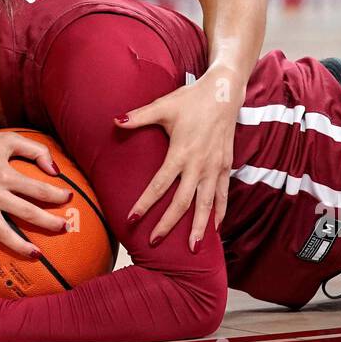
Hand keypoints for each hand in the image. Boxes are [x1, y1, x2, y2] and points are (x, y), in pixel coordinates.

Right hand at [0, 125, 70, 270]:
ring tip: (37, 254)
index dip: (56, 195)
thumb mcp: (7, 139)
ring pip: (2, 232)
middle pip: (26, 212)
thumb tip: (55, 169)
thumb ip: (35, 150)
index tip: (69, 198)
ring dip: (21, 246)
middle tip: (64, 228)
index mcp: (5, 173)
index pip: (38, 188)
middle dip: (48, 222)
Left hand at [120, 69, 239, 250]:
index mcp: (181, 153)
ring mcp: (215, 168)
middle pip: (182, 202)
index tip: (132, 220)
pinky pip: (223, 195)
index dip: (145, 204)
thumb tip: (114, 120)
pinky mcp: (226, 167)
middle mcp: (199, 165)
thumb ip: (138, 117)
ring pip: (206, 204)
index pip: (159, 185)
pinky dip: (219, 213)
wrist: (224, 93)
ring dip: (198, 227)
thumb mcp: (163, 106)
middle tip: (154, 241)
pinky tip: (215, 229)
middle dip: (168, 224)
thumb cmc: (191, 99)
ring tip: (192, 248)